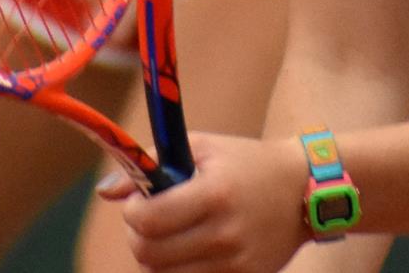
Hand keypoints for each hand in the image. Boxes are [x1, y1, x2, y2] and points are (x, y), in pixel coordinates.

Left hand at [107, 131, 311, 272]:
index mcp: (214, 194)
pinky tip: (187, 252)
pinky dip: (179, 272)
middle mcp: (225, 233)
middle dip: (137, 237)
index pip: (149, 220)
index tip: (139, 203)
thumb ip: (152, 164)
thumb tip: (105, 190)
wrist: (303, 190)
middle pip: (149, 255)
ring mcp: (235, 263)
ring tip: (168, 236)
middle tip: (147, 221)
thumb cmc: (245, 162)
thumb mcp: (202, 147)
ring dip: (155, 258)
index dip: (132, 212)